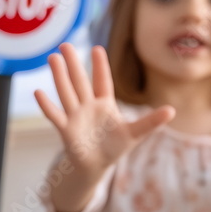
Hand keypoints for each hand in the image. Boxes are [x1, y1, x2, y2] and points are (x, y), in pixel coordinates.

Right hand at [35, 44, 174, 175]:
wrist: (96, 166)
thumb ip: (151, 121)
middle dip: (73, 63)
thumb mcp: (135, 134)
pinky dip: (47, 105)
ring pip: (66, 92)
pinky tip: (38, 92)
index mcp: (105, 104)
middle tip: (65, 45)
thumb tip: (172, 110)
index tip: (97, 49)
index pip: (102, 81)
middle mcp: (88, 106)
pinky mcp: (66, 130)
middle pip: (79, 81)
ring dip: (59, 76)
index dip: (100, 66)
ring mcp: (75, 116)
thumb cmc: (114, 147)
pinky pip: (55, 115)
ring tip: (52, 59)